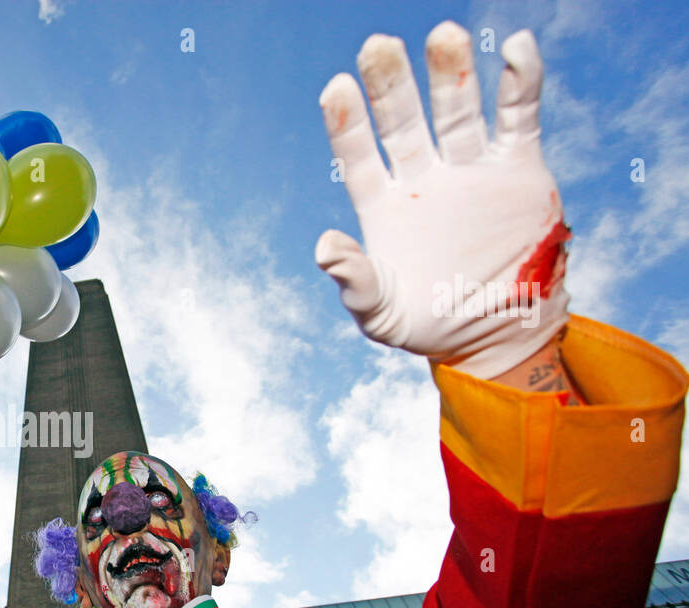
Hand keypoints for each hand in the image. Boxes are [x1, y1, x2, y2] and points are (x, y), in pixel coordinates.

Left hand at [316, 21, 570, 379]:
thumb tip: (325, 246)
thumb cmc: (428, 325)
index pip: (359, 157)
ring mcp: (469, 170)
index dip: (348, 124)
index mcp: (384, 206)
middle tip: (378, 46)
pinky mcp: (518, 170)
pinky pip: (518, 118)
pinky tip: (515, 48)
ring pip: (457, 110)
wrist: (497, 336)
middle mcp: (423, 177)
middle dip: (391, 85)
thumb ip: (355, 282)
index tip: (336, 88)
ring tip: (444, 35)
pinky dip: (520, 83)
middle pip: (403, 121)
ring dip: (450, 74)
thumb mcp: (383, 313)